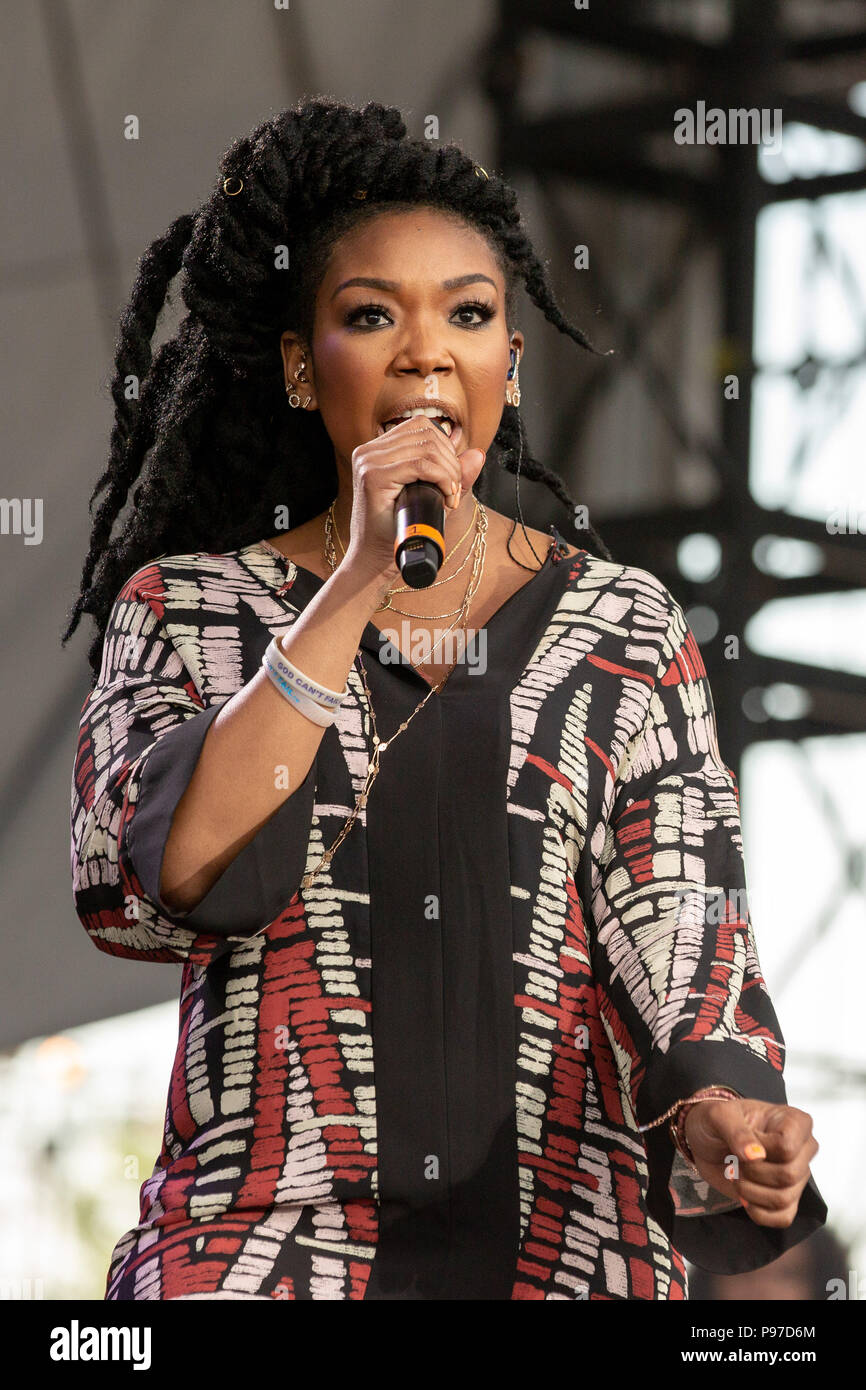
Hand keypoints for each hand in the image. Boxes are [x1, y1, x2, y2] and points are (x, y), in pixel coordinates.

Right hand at [345, 417, 485, 581]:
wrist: (374, 560)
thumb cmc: (398, 531)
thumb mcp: (430, 497)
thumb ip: (451, 475)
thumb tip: (477, 453)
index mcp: (377, 450)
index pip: (420, 426)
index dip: (445, 447)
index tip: (451, 478)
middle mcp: (368, 451)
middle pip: (426, 433)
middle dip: (450, 461)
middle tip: (453, 491)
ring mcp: (368, 462)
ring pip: (426, 447)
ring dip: (448, 471)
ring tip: (449, 496)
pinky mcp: (373, 477)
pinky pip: (419, 465)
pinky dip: (441, 478)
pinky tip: (445, 497)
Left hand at [683, 1097, 818, 1227]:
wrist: (705, 1142)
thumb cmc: (716, 1122)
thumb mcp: (718, 1116)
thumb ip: (737, 1132)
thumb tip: (756, 1154)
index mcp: (795, 1121)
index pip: (787, 1147)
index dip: (760, 1149)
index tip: (745, 1140)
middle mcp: (802, 1149)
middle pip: (788, 1175)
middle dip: (752, 1172)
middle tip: (736, 1160)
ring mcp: (797, 1176)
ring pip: (784, 1199)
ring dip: (750, 1191)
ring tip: (737, 1175)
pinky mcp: (786, 1198)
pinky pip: (783, 1218)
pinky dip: (757, 1211)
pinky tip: (744, 1195)